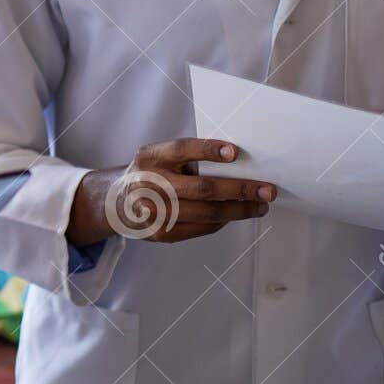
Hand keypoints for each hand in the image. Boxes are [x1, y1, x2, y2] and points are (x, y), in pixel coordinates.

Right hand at [67, 137, 275, 245]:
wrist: (116, 203)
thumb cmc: (151, 174)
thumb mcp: (159, 158)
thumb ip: (187, 159)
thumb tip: (238, 166)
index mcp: (150, 157)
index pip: (181, 150)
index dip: (208, 150)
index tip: (235, 152)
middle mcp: (149, 183)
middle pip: (202, 188)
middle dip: (240, 189)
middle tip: (267, 190)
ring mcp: (154, 212)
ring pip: (207, 213)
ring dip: (239, 210)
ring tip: (259, 205)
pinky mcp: (161, 233)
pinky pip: (201, 227)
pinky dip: (223, 221)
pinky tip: (234, 215)